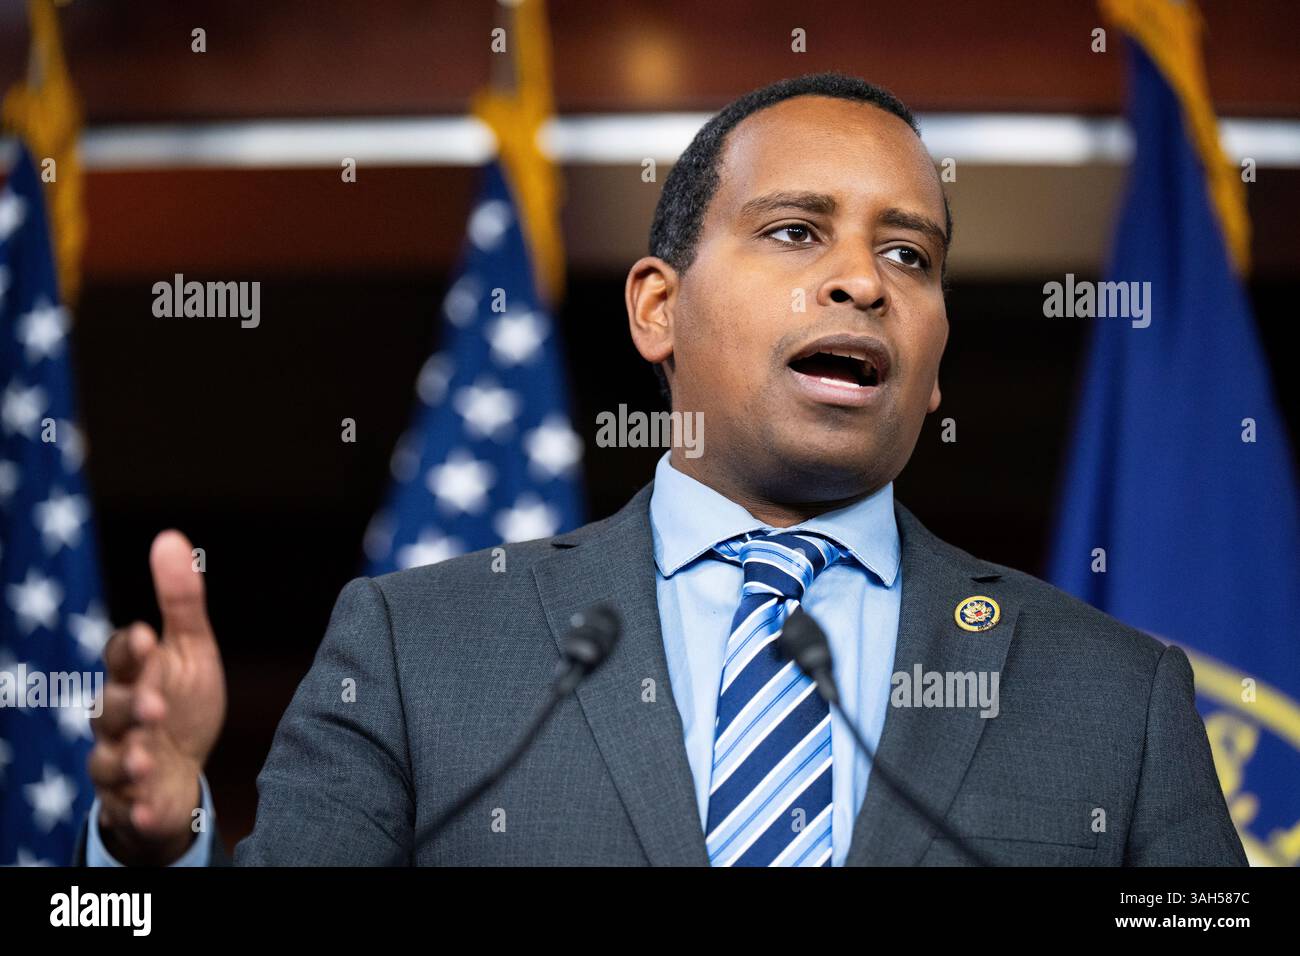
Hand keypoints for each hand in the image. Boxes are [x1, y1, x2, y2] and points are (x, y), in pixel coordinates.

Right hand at [89, 530, 226, 864]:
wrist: (178, 774)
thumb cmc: (181, 702)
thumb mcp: (190, 651)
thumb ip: (180, 601)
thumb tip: (170, 537)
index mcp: (133, 677)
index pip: (120, 658)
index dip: (128, 649)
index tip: (145, 635)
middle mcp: (117, 719)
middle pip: (109, 710)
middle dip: (129, 706)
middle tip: (153, 706)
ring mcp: (119, 761)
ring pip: (109, 761)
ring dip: (125, 760)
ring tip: (144, 758)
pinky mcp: (129, 801)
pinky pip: (125, 808)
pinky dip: (135, 810)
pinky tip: (146, 810)